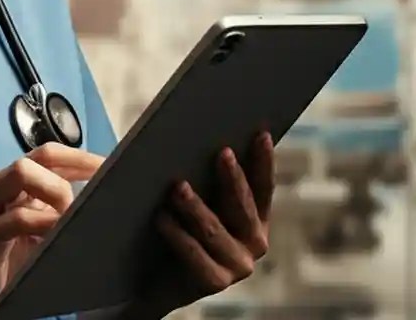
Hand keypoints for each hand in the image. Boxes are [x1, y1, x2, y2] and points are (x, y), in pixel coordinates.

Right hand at [0, 142, 103, 317]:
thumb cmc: (0, 266)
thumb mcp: (32, 232)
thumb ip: (51, 212)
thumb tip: (94, 199)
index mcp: (6, 184)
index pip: (47, 154)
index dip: (82, 157)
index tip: (112, 168)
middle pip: (40, 155)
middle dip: (78, 166)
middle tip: (103, 187)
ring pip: (23, 173)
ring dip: (58, 192)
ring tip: (72, 216)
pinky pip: (17, 218)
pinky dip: (44, 223)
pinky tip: (57, 236)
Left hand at [145, 131, 275, 313]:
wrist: (151, 280)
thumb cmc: (174, 228)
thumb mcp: (194, 202)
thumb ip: (202, 178)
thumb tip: (192, 138)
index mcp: (255, 219)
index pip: (263, 187)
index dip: (263, 162)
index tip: (260, 134)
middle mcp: (254, 243)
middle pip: (242, 206)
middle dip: (232, 178)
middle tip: (221, 152)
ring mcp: (236, 265)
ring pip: (214, 230)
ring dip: (196, 207)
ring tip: (178, 187)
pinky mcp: (213, 282)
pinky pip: (193, 254)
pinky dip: (177, 234)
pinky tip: (161, 217)